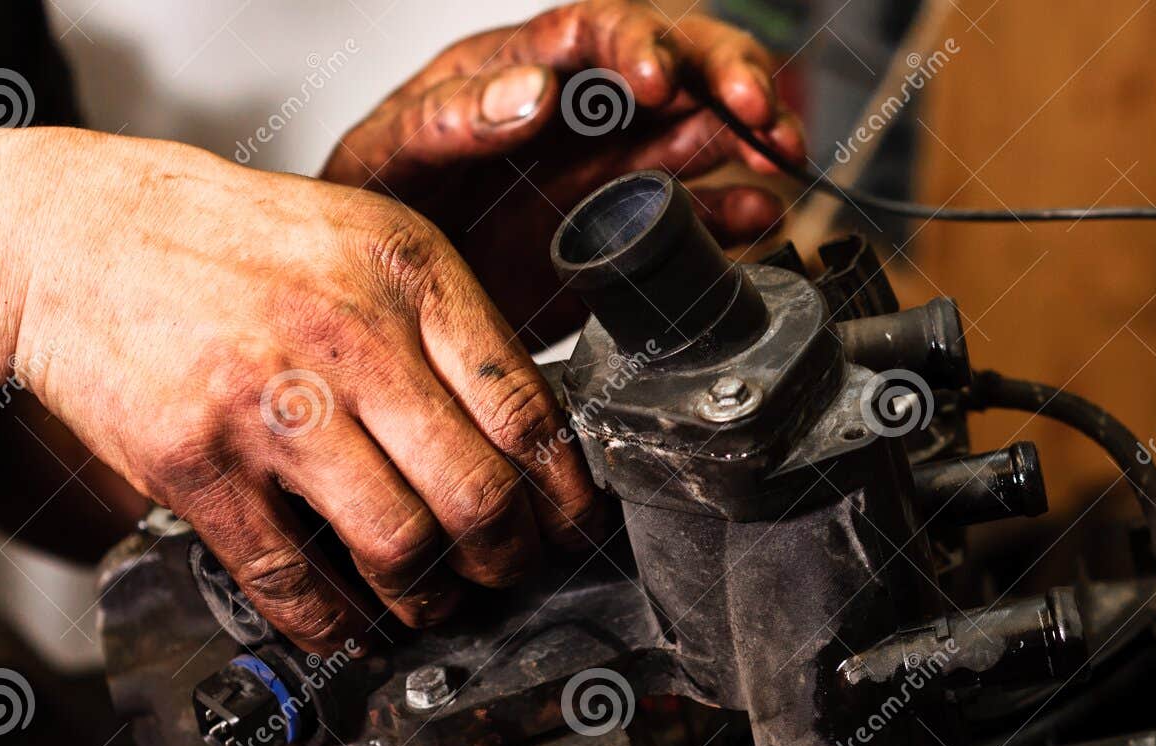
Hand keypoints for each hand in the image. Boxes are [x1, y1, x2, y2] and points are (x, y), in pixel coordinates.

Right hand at [6, 129, 600, 652]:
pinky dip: (335, 626)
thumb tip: (532, 445)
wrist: (77, 235)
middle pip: (477, 494)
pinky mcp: (196, 464)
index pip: (527, 412)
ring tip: (433, 602)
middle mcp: (349, 337)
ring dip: (429, 601)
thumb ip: (450, 333)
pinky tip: (352, 628)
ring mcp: (270, 404)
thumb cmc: (238, 246)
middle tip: (507, 573)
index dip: (565, 495)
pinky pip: (290, 580)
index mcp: (410, 275)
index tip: (572, 530)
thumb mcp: (369, 243)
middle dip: (507, 559)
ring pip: (398, 546)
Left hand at [321, 0, 804, 346]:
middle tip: (757, 112)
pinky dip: (736, 211)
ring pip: (702, 130)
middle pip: (674, 65)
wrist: (382, 304)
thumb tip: (534, 91)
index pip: (594, 31)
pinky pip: (700, 212)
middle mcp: (577, 111)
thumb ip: (451, 119)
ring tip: (778, 157)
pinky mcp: (630, 232)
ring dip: (749, 137)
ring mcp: (610, 169)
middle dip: (725, 79)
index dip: (637, 47)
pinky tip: (759, 216)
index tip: (658, 81)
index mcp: (517, 72)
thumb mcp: (389, 157)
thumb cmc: (378, 210)